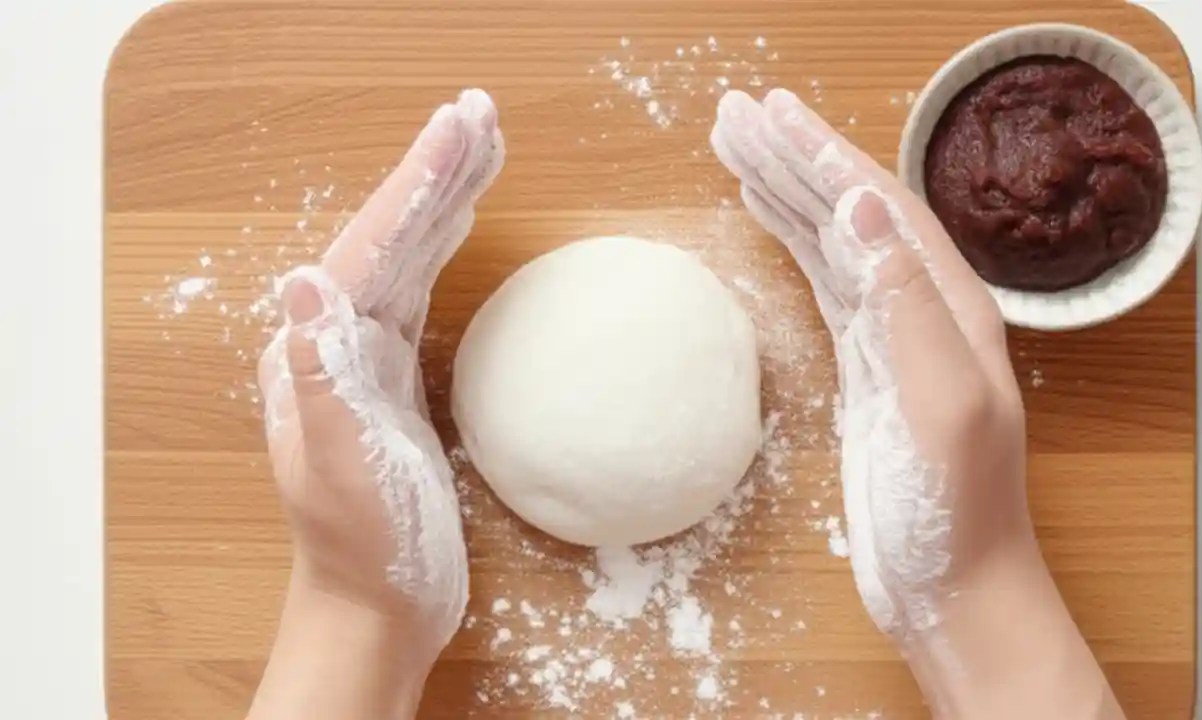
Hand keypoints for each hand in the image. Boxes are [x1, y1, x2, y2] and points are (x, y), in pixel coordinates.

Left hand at [250, 89, 503, 718]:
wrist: (377, 605)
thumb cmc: (362, 547)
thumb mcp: (338, 465)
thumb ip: (320, 373)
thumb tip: (302, 277)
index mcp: (318, 349)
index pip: (373, 245)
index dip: (418, 182)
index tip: (461, 126)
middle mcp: (338, 339)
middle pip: (393, 236)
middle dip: (437, 172)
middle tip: (483, 113)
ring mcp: (370, 357)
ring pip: (410, 255)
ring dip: (444, 198)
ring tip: (481, 146)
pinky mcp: (400, 378)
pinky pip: (423, 289)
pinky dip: (446, 246)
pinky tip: (464, 225)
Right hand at [712, 89, 1120, 718]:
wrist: (954, 590)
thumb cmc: (956, 511)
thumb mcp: (939, 404)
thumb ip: (906, 305)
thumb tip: (864, 208)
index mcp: (950, 306)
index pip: (879, 206)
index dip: (823, 153)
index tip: (768, 112)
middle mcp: (923, 310)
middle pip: (851, 211)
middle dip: (794, 157)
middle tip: (733, 113)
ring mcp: (891, 340)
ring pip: (833, 243)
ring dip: (788, 192)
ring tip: (737, 148)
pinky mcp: (865, 372)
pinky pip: (823, 286)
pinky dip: (792, 244)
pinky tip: (766, 219)